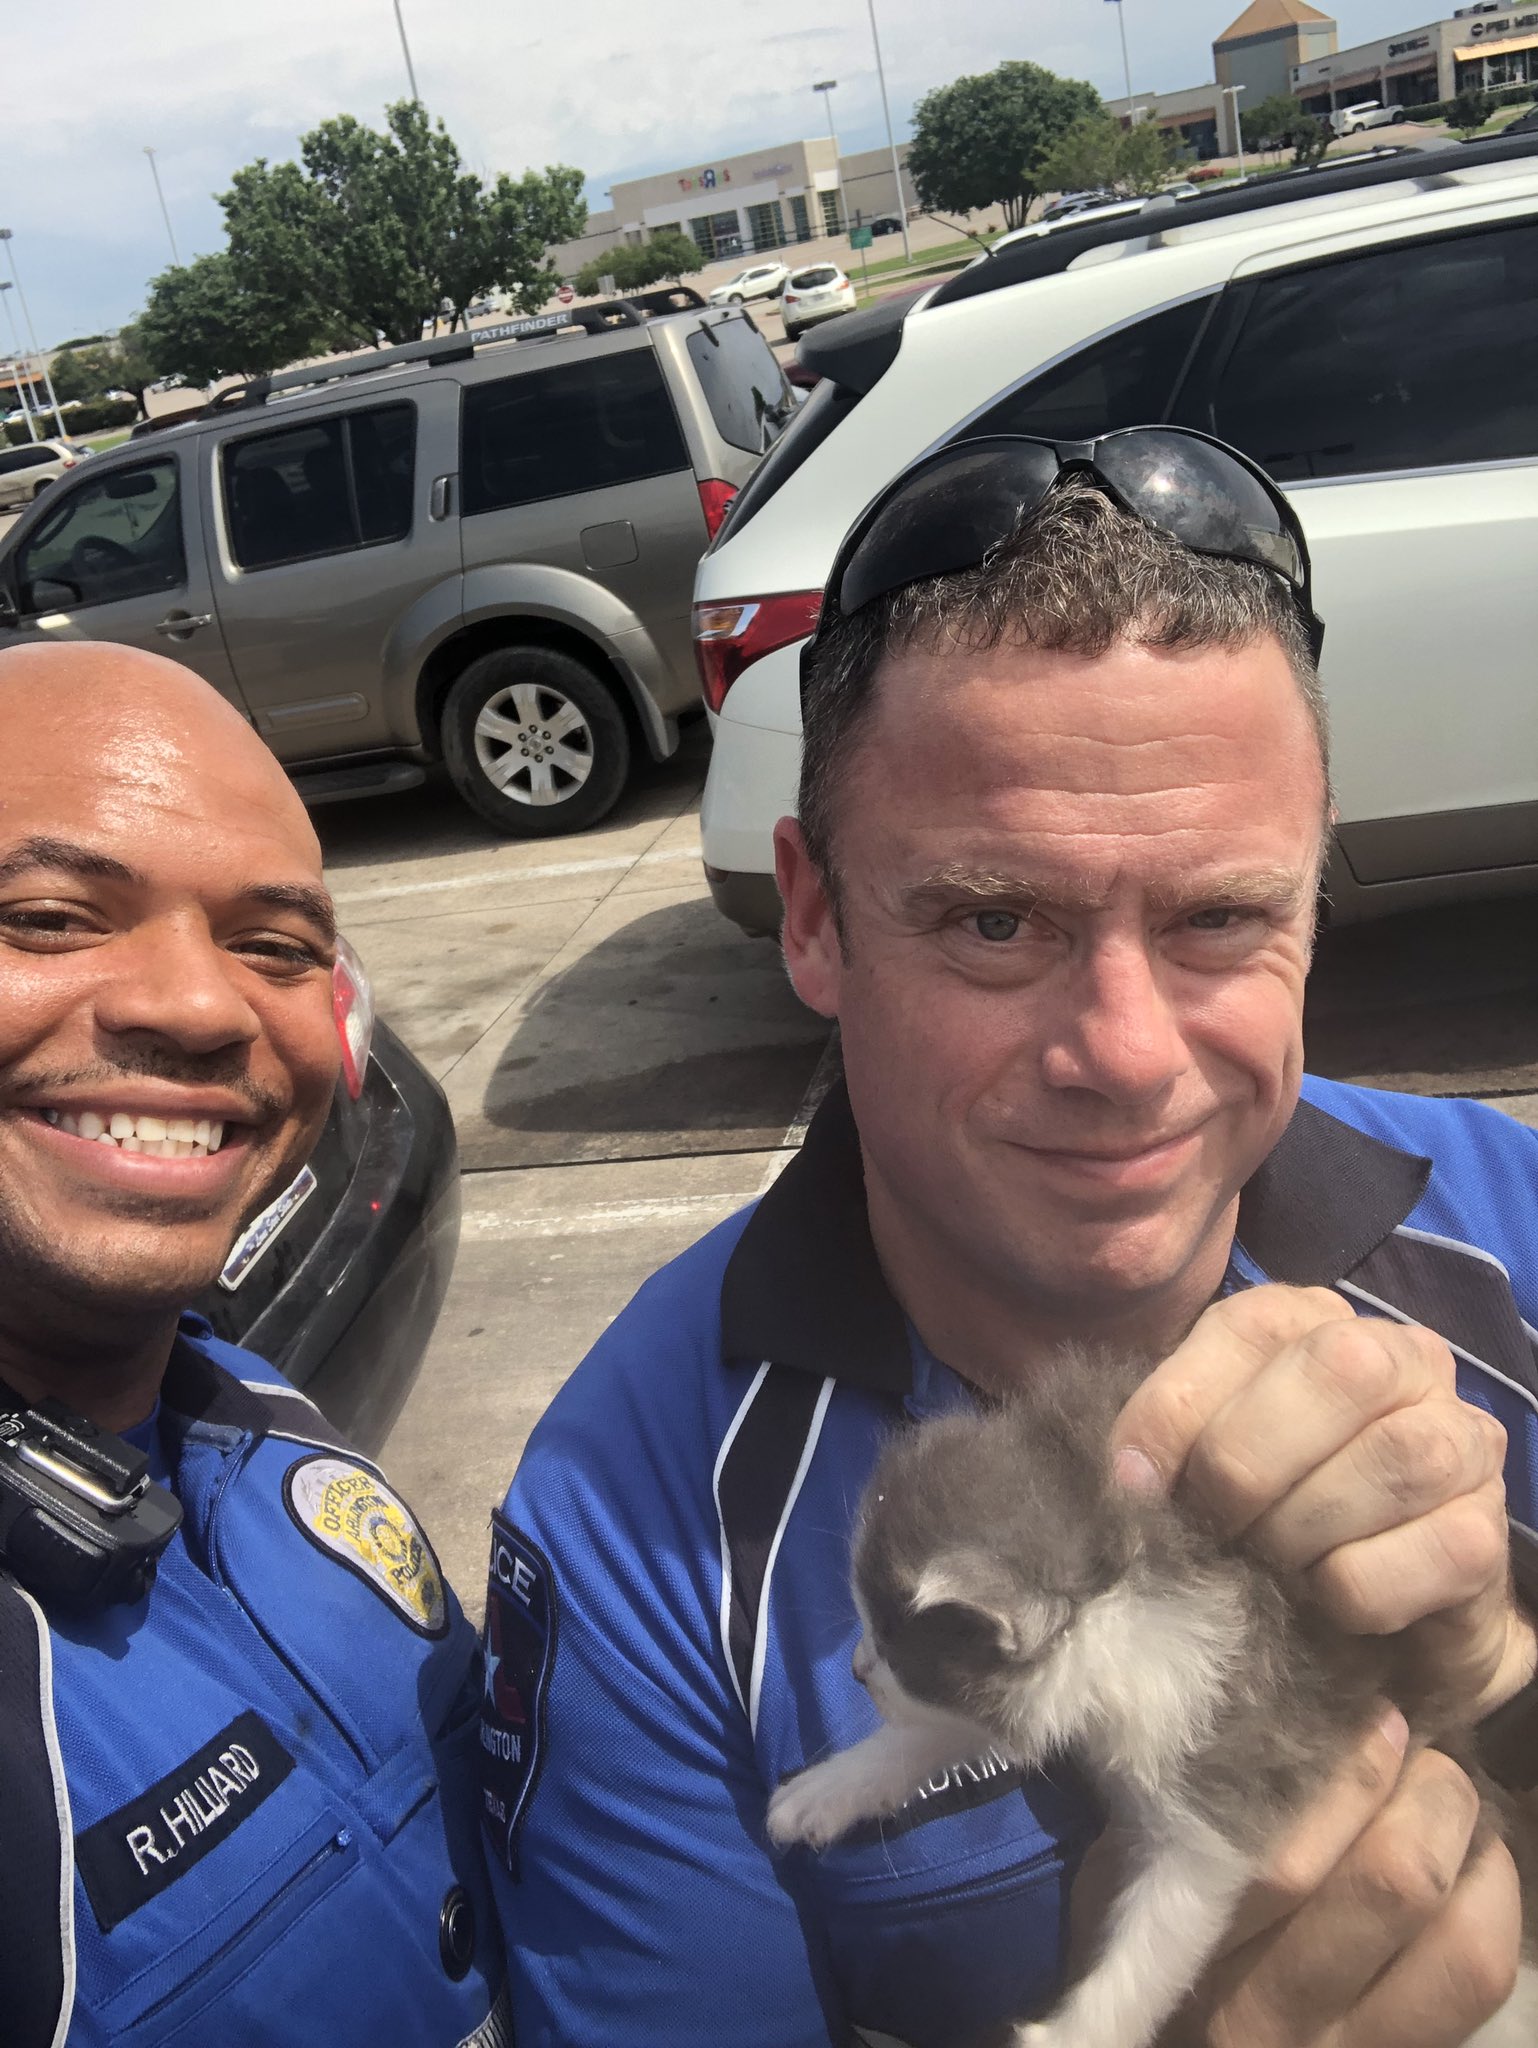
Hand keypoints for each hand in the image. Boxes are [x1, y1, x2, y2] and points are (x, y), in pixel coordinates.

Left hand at [1111, 1286, 1531, 1716]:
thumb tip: (1126, 1478)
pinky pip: (1431, 1551)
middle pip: (1337, 1370)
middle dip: (1247, 1464)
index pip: (1250, 1326)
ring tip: (1264, 1570)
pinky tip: (1325, 1603)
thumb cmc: (1264, 1517)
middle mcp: (1403, 1359)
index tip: (1133, 1483)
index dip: (1179, 1405)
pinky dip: (1356, 1588)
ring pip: (1393, 1459)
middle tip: (1212, 1531)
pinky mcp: (1488, 1529)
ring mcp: (1461, 1440)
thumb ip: (1165, 1443)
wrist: (1362, 1621)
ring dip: (1302, 1531)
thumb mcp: (1200, 1462)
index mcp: (1313, 1322)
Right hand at [1159, 1711, 1522, 2045]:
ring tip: (1451, 1804)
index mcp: (1195, 1958)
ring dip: (1472, 1850)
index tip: (1371, 1718)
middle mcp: (1276, 2020)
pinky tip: (1475, 1864)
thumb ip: (1178, 1807)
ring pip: (1458, 1946)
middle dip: (1428, 1795)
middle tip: (1421, 1751)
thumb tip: (1265, 1698)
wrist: (1192, 2039)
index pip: (1285, 1860)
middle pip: (1390, 1887)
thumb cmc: (1134, 1931)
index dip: (1351, 1776)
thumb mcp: (1122, 1871)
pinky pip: (1481, 1980)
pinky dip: (1495, 1902)